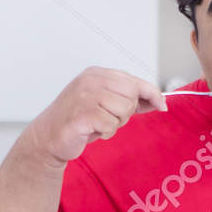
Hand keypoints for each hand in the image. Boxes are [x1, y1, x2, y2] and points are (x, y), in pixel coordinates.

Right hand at [24, 67, 166, 164]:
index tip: (162, 105)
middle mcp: (91, 80)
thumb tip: (157, 101)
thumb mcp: (105, 104)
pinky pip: (111, 125)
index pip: (134, 80)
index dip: (152, 93)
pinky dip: (105, 132)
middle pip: (132, 95)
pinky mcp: (82, 113)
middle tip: (108, 118)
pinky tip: (91, 131)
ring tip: (98, 124)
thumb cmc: (78, 121)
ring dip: (115, 124)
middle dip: (126, 113)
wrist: (48, 137)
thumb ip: (128, 99)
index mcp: (97, 73)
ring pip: (124, 110)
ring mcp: (85, 95)